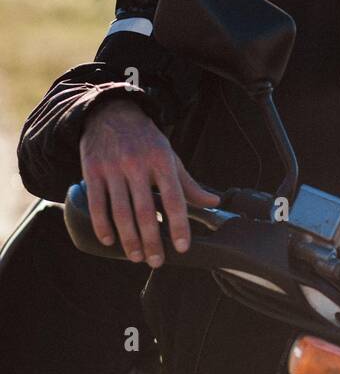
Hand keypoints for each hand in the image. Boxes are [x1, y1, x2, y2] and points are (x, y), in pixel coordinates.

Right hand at [79, 98, 220, 265]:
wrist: (111, 112)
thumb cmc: (145, 140)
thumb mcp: (170, 156)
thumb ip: (189, 184)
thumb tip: (213, 203)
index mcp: (162, 162)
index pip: (174, 199)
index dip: (179, 225)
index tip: (182, 247)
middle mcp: (138, 165)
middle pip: (146, 211)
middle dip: (152, 241)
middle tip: (156, 261)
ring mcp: (113, 168)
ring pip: (120, 212)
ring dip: (129, 239)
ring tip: (136, 256)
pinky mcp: (92, 171)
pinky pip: (97, 204)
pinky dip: (102, 225)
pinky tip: (109, 241)